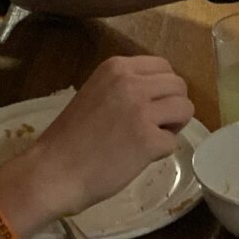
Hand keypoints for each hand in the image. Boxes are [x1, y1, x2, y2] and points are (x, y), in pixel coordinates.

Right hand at [19, 54, 195, 219]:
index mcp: (116, 68)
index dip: (162, 89)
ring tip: (149, 139)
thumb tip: (158, 94)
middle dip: (172, 106)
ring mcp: (141, 110)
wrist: (53, 171)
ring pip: (185, 109)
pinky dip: (161, 152)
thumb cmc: (70, 138)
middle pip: (179, 86)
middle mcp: (131, 82)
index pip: (163, 66)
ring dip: (172, 127)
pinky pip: (173, 142)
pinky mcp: (148, 139)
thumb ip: (124, 87)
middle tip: (153, 125)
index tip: (149, 105)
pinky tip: (138, 157)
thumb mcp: (96, 94)